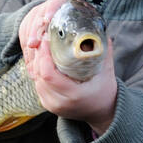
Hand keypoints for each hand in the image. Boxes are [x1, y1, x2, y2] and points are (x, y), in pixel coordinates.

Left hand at [20, 0, 117, 132]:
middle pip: (39, 75)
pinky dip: (37, 71)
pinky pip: (37, 85)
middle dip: (38, 55)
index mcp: (73, 95)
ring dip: (36, 62)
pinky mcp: (48, 105)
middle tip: (42, 38)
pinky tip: (40, 59)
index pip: (48, 74)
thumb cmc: (105, 91)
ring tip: (41, 46)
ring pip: (35, 80)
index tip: (47, 39)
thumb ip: (104, 51)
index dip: (43, 55)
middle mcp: (59, 103)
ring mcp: (52, 106)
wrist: (102, 112)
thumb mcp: (107, 71)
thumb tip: (100, 30)